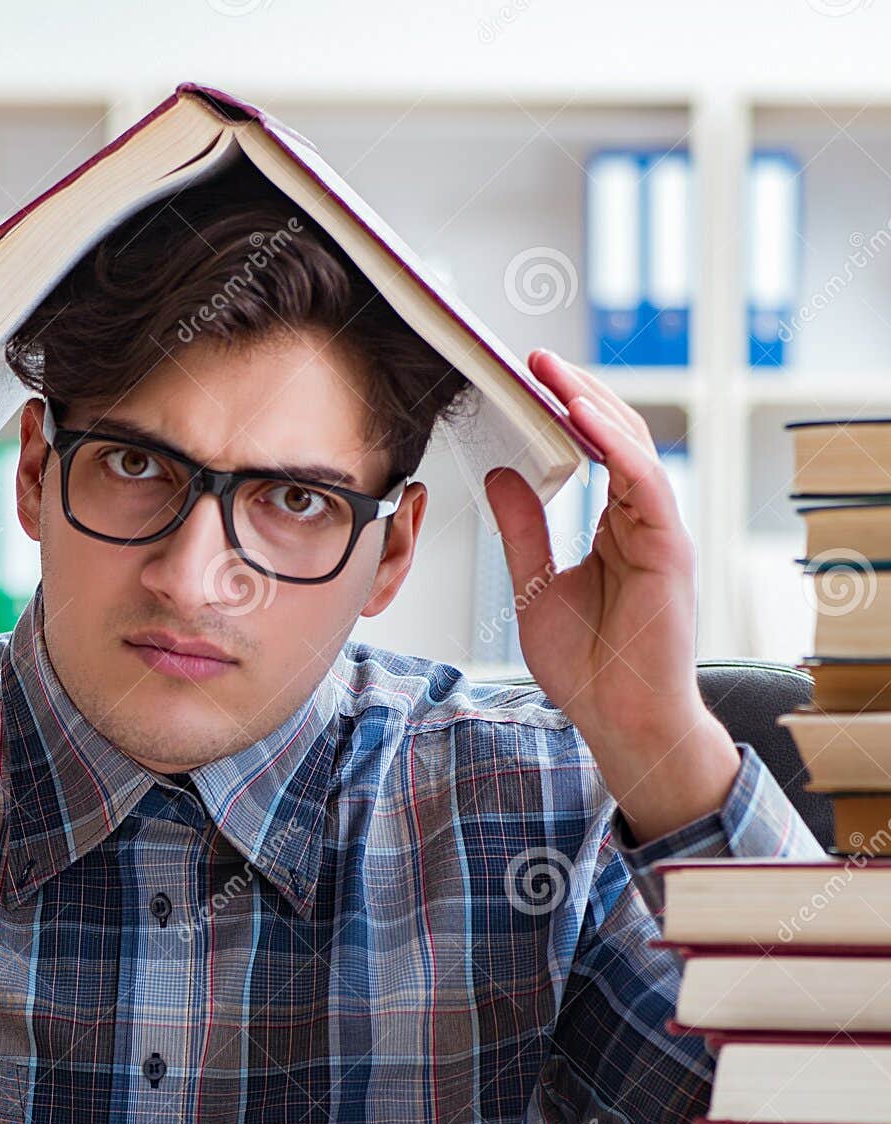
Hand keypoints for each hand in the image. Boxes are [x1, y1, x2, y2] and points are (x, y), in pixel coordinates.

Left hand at [482, 350, 737, 842]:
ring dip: (592, 404)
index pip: (596, 452)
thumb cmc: (588, 665)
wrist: (620, 718)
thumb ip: (523, 529)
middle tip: (533, 358)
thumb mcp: (534, 585)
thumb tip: (501, 474)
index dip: (565, 413)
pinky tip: (582, 416)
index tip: (525, 381)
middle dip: (576, 393)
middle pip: (617, 436)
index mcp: (616, 527)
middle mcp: (643, 520)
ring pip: (633, 446)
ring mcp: (660, 530)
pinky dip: (616, 444)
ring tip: (551, 371)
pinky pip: (644, 481)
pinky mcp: (669, 547)